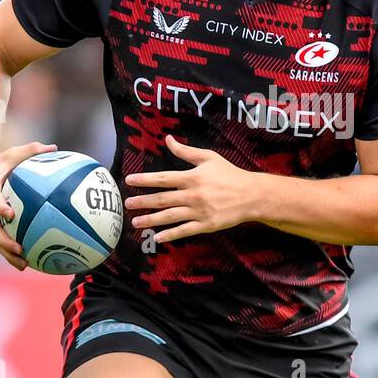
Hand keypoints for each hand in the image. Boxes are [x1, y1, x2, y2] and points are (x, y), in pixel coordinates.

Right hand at [0, 140, 57, 269]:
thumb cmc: (1, 161)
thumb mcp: (14, 153)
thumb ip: (32, 150)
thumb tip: (54, 147)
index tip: (10, 214)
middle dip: (3, 240)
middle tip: (19, 248)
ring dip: (7, 253)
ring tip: (24, 265)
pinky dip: (10, 252)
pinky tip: (28, 262)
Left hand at [124, 135, 258, 243]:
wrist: (251, 195)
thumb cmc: (229, 174)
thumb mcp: (208, 158)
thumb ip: (186, 151)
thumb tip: (168, 139)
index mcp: (192, 177)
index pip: (163, 178)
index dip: (144, 180)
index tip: (129, 181)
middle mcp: (193, 195)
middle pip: (162, 199)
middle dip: (143, 202)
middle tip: (127, 204)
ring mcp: (199, 211)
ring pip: (170, 217)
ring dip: (151, 220)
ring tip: (135, 222)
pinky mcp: (205, 225)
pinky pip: (184, 230)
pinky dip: (170, 235)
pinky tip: (157, 237)